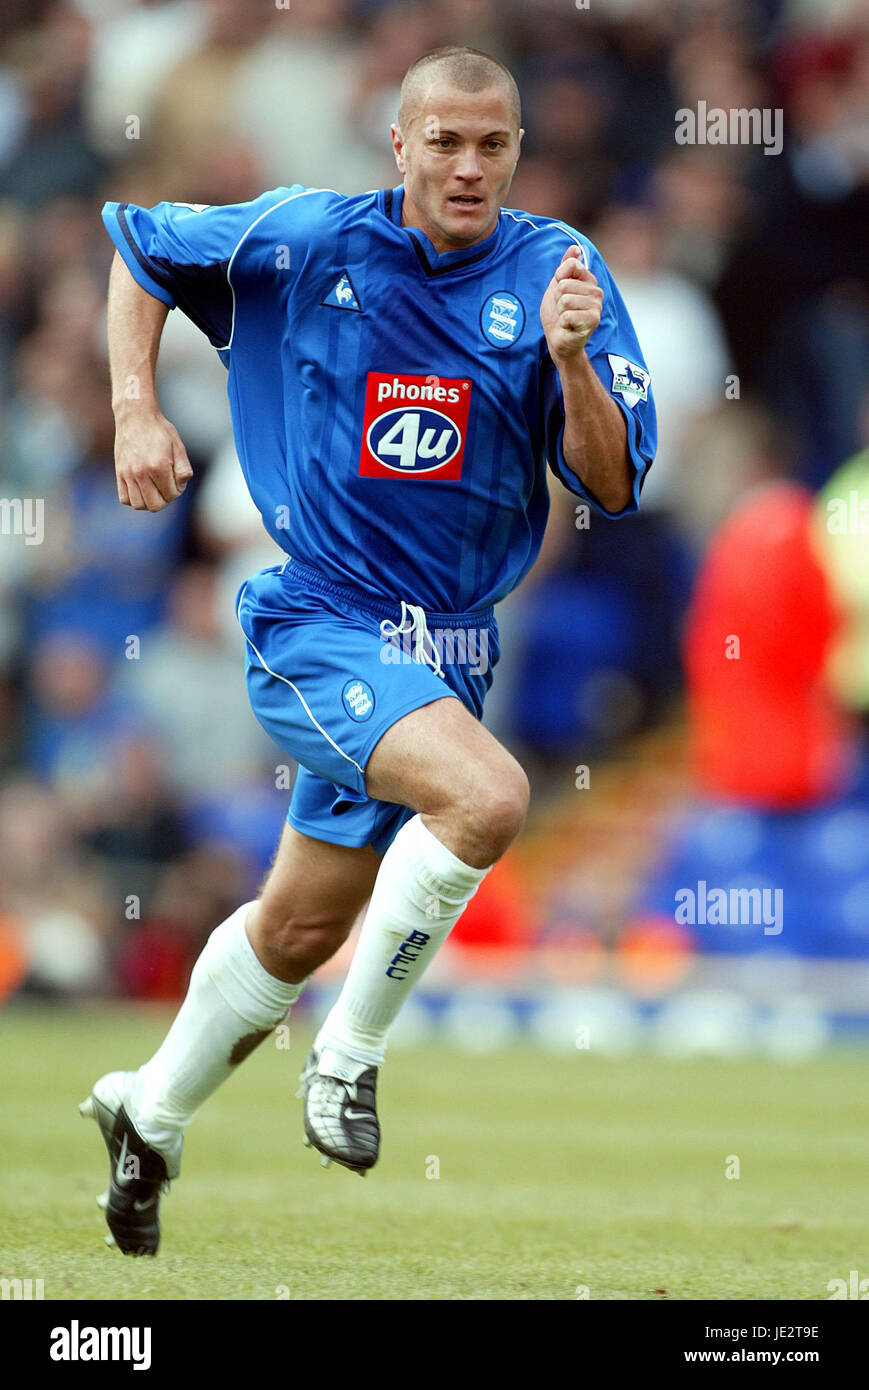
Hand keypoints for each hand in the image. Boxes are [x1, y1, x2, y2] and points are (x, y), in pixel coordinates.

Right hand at [113, 406, 192, 511]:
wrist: (135, 416)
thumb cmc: (159, 430)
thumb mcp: (179, 446)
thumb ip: (184, 469)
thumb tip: (179, 486)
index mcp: (158, 466)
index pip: (171, 495)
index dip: (178, 490)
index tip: (176, 478)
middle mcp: (141, 472)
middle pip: (155, 505)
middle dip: (165, 499)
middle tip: (166, 485)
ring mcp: (128, 474)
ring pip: (139, 505)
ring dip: (149, 501)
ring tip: (154, 488)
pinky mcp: (119, 473)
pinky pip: (125, 498)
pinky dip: (134, 499)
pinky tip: (142, 488)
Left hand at [540, 245, 603, 364]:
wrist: (559, 340)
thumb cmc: (558, 314)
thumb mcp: (557, 286)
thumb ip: (565, 267)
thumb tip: (575, 248)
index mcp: (589, 280)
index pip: (571, 265)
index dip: (558, 278)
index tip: (560, 291)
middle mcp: (596, 291)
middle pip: (564, 284)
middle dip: (557, 299)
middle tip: (563, 309)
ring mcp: (596, 306)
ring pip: (565, 300)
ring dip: (560, 312)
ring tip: (566, 318)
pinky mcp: (593, 321)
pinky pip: (567, 315)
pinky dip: (563, 323)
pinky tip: (569, 327)